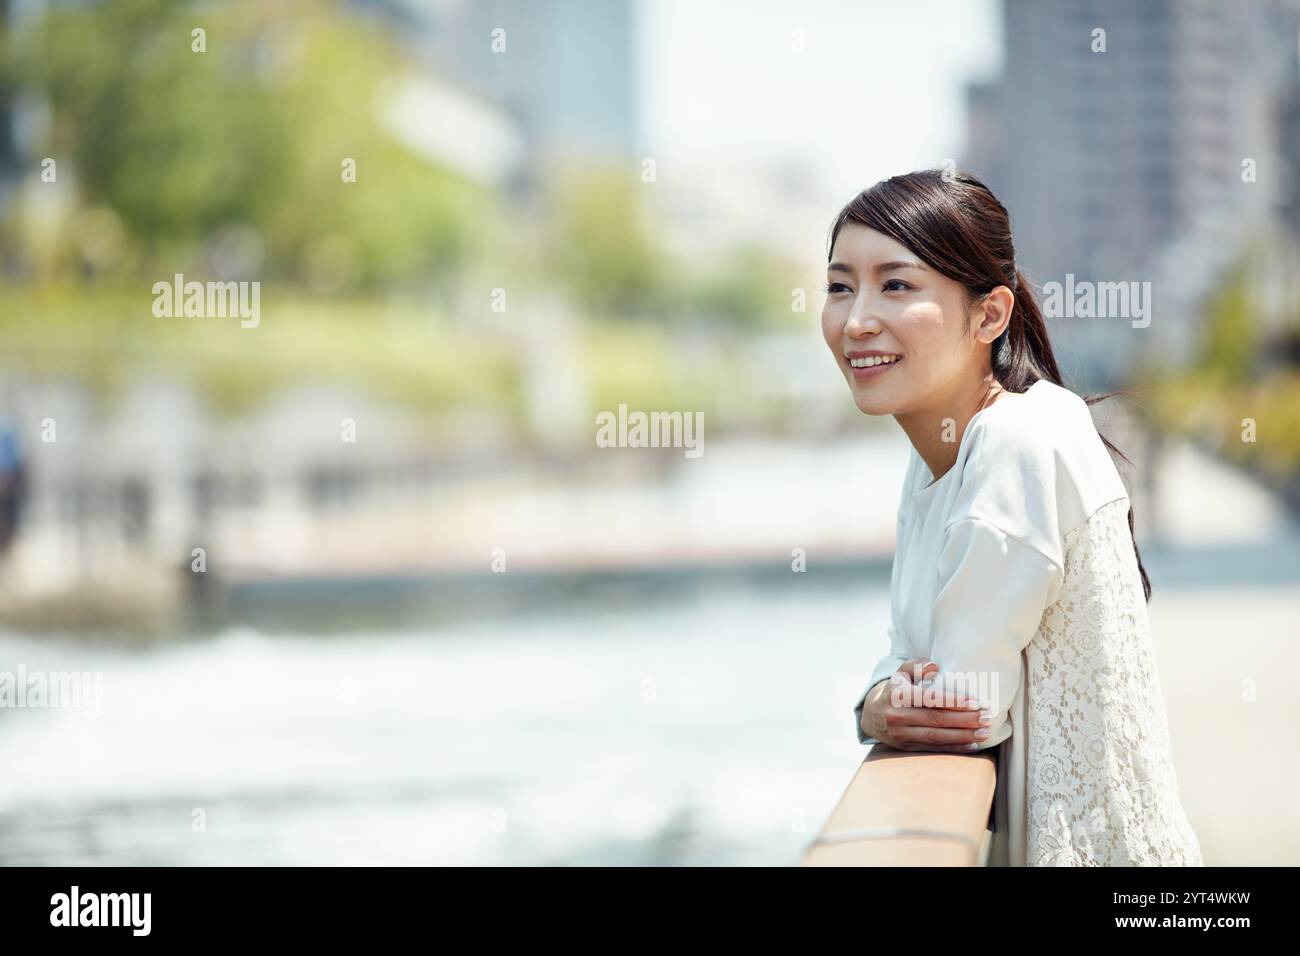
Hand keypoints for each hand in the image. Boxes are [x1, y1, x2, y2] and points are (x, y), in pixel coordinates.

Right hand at [861, 658, 990, 752]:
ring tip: (984, 732)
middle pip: (936, 720)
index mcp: (898, 694)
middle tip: (986, 718)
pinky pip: (933, 748)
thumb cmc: (895, 689)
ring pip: (936, 737)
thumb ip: (917, 665)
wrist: (872, 714)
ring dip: (963, 736)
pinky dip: (954, 748)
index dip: (953, 702)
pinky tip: (972, 744)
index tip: (975, 703)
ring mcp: (901, 734)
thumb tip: (934, 667)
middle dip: (964, 720)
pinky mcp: (906, 748)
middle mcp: (897, 716)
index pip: (930, 699)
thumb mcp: (901, 673)